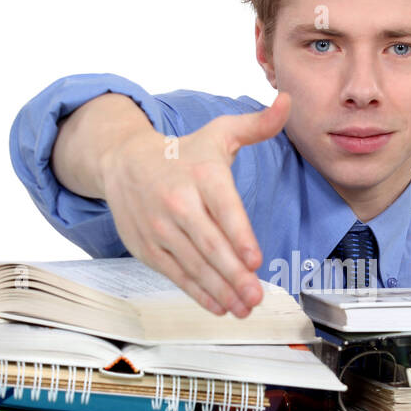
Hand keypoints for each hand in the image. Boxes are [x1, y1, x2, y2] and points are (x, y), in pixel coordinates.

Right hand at [101, 92, 290, 316]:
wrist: (123, 161)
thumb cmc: (182, 153)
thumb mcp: (218, 132)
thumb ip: (257, 124)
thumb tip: (287, 102)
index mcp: (201, 175)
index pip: (223, 208)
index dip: (238, 236)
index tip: (254, 260)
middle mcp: (178, 202)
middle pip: (209, 243)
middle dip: (233, 274)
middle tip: (255, 295)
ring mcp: (160, 228)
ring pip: (193, 264)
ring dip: (220, 290)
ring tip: (243, 307)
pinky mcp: (148, 247)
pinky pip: (176, 274)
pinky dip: (198, 293)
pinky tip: (218, 305)